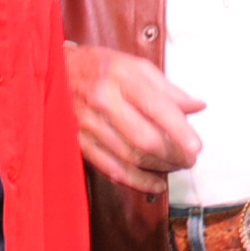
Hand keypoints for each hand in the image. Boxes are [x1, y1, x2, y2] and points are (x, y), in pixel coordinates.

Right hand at [65, 41, 204, 194]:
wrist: (53, 72)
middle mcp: (103, 101)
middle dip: (172, 154)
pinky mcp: (79, 143)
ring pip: (129, 157)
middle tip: (190, 159)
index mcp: (121, 78)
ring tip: (176, 167)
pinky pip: (110, 169)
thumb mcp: (134, 65)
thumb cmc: (98, 66)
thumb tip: (196, 106)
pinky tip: (154, 184)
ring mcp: (88, 125)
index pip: (156, 107)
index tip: (196, 146)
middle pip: (143, 138)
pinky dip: (136, 180)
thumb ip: (166, 88)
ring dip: (158, 168)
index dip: (179, 129)